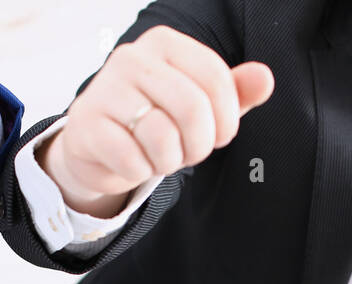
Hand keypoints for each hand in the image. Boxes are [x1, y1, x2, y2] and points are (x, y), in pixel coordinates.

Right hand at [43, 25, 274, 215]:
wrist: (100, 146)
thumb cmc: (155, 120)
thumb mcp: (202, 105)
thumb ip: (235, 92)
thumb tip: (265, 78)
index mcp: (165, 43)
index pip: (216, 80)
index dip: (226, 120)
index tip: (218, 135)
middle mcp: (132, 58)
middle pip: (192, 108)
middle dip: (199, 145)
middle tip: (188, 152)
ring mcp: (105, 89)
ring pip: (161, 136)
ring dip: (169, 160)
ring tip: (158, 155)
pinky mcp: (86, 125)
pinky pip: (132, 159)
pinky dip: (140, 171)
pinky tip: (133, 161)